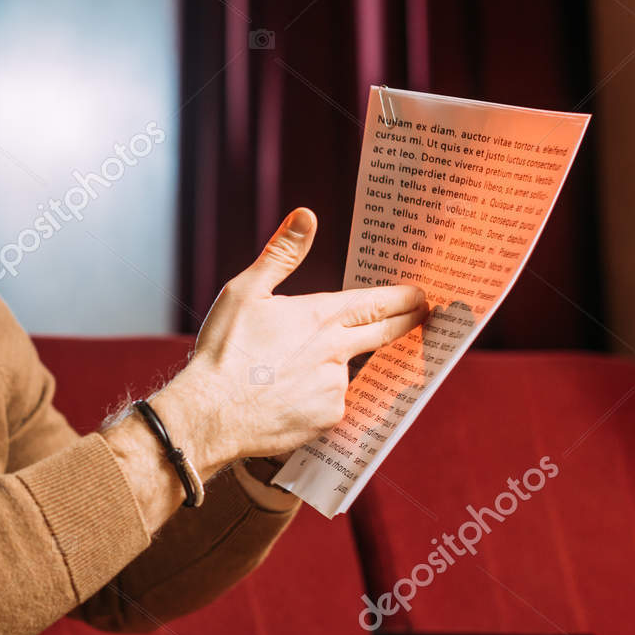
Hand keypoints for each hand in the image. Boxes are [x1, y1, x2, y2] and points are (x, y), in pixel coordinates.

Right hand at [152, 207, 428, 480]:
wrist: (212, 413)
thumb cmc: (224, 350)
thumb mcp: (245, 291)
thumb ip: (282, 254)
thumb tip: (306, 215)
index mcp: (320, 317)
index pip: (376, 303)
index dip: (402, 298)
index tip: (421, 295)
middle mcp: (337, 352)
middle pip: (383, 334)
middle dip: (406, 322)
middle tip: (422, 315)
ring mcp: (336, 388)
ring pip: (347, 373)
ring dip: (336, 368)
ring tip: (297, 371)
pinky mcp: (327, 419)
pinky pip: (330, 405)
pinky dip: (317, 399)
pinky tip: (287, 399)